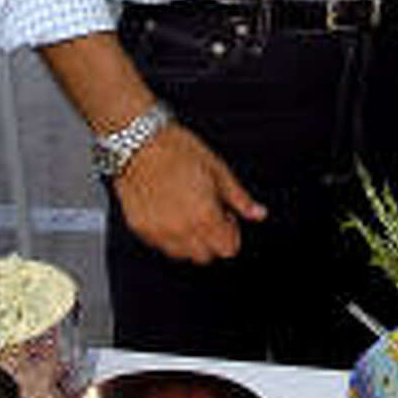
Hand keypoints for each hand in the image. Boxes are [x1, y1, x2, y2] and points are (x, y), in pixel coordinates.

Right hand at [114, 122, 265, 261]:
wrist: (138, 141)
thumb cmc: (176, 149)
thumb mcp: (217, 169)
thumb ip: (240, 198)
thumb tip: (259, 213)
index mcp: (204, 216)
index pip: (227, 250)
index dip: (232, 234)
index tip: (227, 218)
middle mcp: (180, 229)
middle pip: (205, 256)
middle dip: (212, 240)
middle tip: (209, 214)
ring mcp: (158, 231)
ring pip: (182, 255)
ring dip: (190, 241)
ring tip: (188, 212)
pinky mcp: (140, 228)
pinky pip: (160, 245)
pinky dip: (168, 235)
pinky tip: (169, 212)